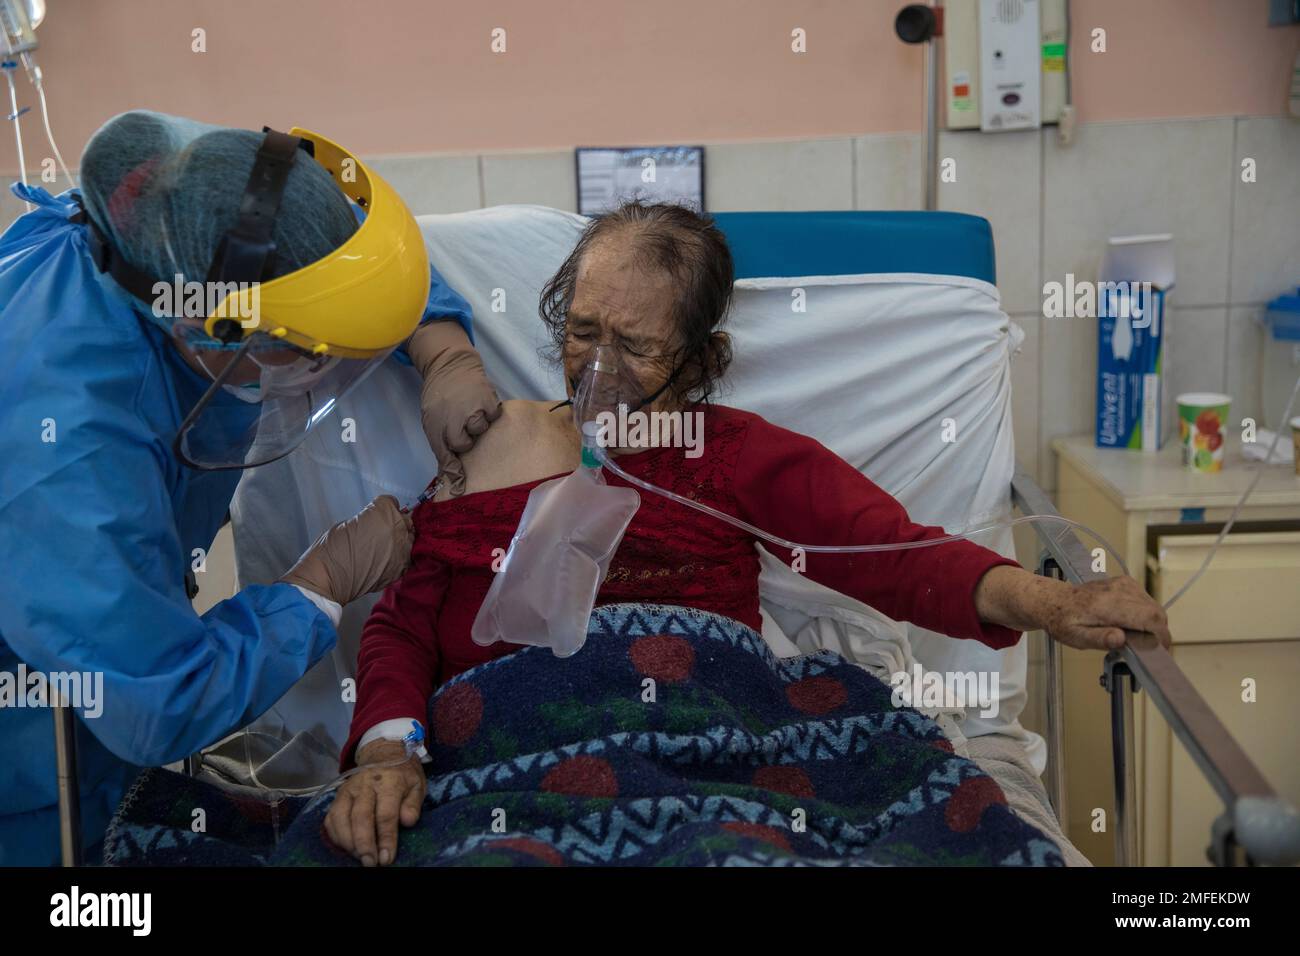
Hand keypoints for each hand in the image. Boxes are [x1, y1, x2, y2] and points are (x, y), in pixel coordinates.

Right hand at [280, 495, 412, 605]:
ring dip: (399, 540)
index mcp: (385, 512)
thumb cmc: (332, 547)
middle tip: (380, 531)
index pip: (392, 502)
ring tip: (383, 547)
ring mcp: (403, 550)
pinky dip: (398, 557)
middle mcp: (399, 528)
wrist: (329, 577)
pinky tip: (384, 561)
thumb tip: (377, 525)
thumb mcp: (349, 522)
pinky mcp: (402, 569)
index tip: (373, 515)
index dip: (381, 509)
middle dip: (394, 523)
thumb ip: (370, 520)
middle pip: (405, 520)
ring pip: (409, 539)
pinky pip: (406, 557)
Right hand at [324, 739, 424, 866]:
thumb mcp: (417, 785)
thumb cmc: (403, 775)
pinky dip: (336, 836)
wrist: (384, 754)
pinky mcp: (337, 796)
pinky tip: (347, 847)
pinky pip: (331, 818)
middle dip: (365, 844)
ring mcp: (348, 789)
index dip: (386, 838)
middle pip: (361, 817)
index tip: (387, 858)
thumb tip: (408, 822)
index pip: (386, 814)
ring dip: (348, 842)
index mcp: (389, 781)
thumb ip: (413, 804)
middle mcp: (365, 784)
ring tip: (359, 856)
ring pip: (341, 818)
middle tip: (370, 863)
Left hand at [406, 321, 502, 495]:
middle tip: (460, 421)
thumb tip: (453, 477)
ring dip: (478, 422)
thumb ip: (442, 446)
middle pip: (466, 445)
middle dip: (465, 436)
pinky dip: (490, 410)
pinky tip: (480, 401)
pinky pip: (494, 416)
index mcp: (436, 427)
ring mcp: (472, 411)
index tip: (460, 489)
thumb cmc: (440, 397)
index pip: (446, 457)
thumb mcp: (432, 421)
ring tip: (470, 408)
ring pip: (481, 430)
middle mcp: (453, 421)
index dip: (454, 474)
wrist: (450, 365)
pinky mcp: (488, 400)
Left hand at [1044, 576, 1171, 650]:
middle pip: (1157, 613)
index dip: (1161, 636)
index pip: (1151, 618)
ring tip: (1133, 637)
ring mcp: (1124, 583)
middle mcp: (1119, 590)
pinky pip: (1146, 601)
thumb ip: (1099, 639)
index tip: (1159, 651)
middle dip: (1158, 633)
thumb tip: (1120, 639)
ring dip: (1151, 625)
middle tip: (1145, 649)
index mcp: (1108, 604)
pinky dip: (1145, 615)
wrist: (1054, 600)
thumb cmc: (1063, 621)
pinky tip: (1129, 623)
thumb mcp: (1076, 637)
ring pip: (1154, 607)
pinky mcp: (1125, 582)